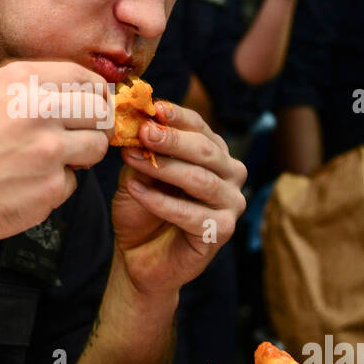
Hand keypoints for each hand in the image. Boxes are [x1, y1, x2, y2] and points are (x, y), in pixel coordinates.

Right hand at [0, 61, 109, 249]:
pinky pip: (72, 184)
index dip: (96, 96)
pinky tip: (22, 187)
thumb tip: (83, 95)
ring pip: (96, 149)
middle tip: (77, 139)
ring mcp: (47, 151)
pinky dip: (53, 188)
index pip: (86, 79)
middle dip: (94, 128)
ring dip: (80, 158)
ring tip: (45, 164)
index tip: (93, 108)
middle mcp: (38, 110)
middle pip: (100, 113)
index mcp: (21, 81)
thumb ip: (34, 91)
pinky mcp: (50, 188)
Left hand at [110, 100, 246, 295]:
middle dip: (172, 139)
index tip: (152, 107)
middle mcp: (231, 174)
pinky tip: (135, 191)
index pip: (200, 127)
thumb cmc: (141, 210)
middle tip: (143, 131)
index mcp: (214, 153)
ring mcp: (231, 203)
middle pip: (204, 151)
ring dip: (164, 167)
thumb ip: (143, 150)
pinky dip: (160, 201)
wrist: (138, 256)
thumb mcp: (138, 173)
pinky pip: (191, 213)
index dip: (177, 116)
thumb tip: (138, 122)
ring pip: (200, 179)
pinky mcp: (222, 231)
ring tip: (132, 157)